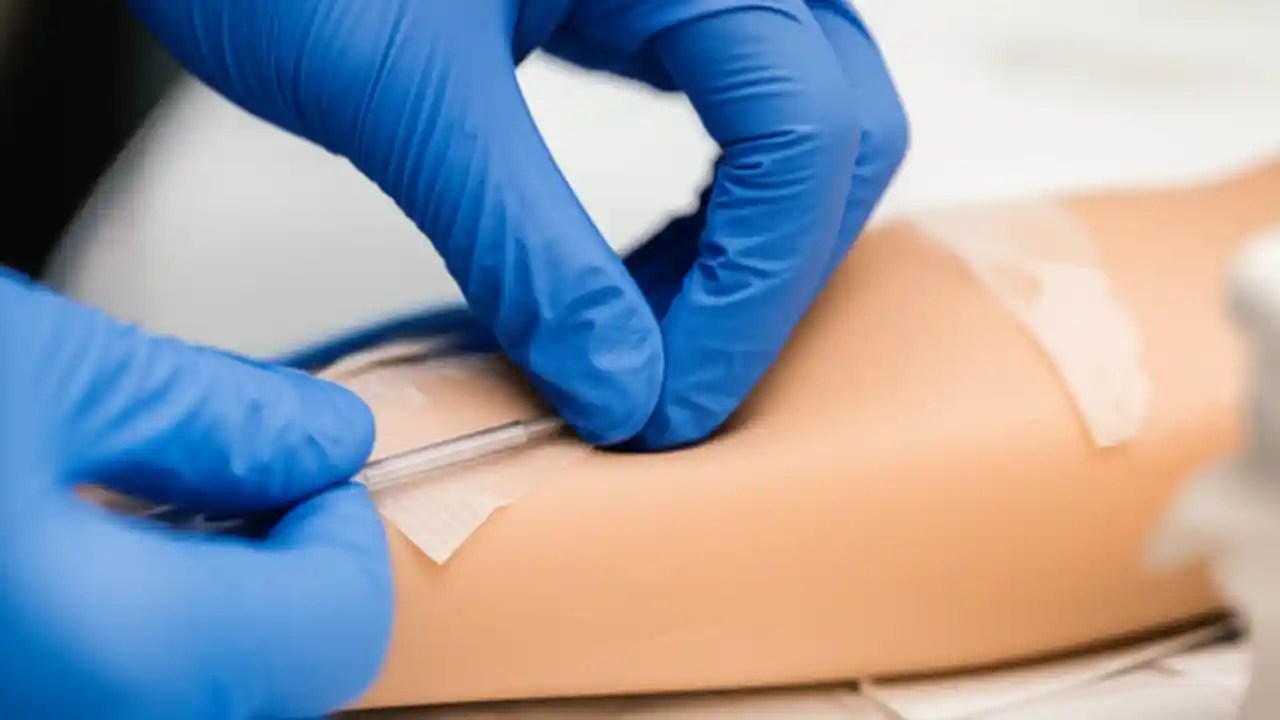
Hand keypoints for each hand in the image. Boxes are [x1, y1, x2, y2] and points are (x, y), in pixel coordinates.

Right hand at [0, 271, 388, 718]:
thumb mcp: (37, 367)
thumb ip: (207, 413)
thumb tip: (323, 434)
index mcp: (118, 649)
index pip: (339, 633)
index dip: (349, 532)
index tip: (313, 466)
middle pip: (275, 680)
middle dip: (288, 576)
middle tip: (251, 485)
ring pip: (202, 694)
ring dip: (223, 610)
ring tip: (176, 511)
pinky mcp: (1, 697)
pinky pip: (111, 692)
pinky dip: (146, 631)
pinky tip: (89, 554)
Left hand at [130, 0, 907, 447]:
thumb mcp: (401, 91)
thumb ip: (521, 245)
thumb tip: (621, 387)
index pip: (801, 128)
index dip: (752, 290)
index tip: (671, 404)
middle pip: (831, 128)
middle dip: (762, 278)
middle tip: (668, 386)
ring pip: (800, 128)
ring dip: (744, 253)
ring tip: (644, 341)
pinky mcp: (650, 7)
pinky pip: (736, 119)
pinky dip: (709, 213)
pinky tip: (641, 273)